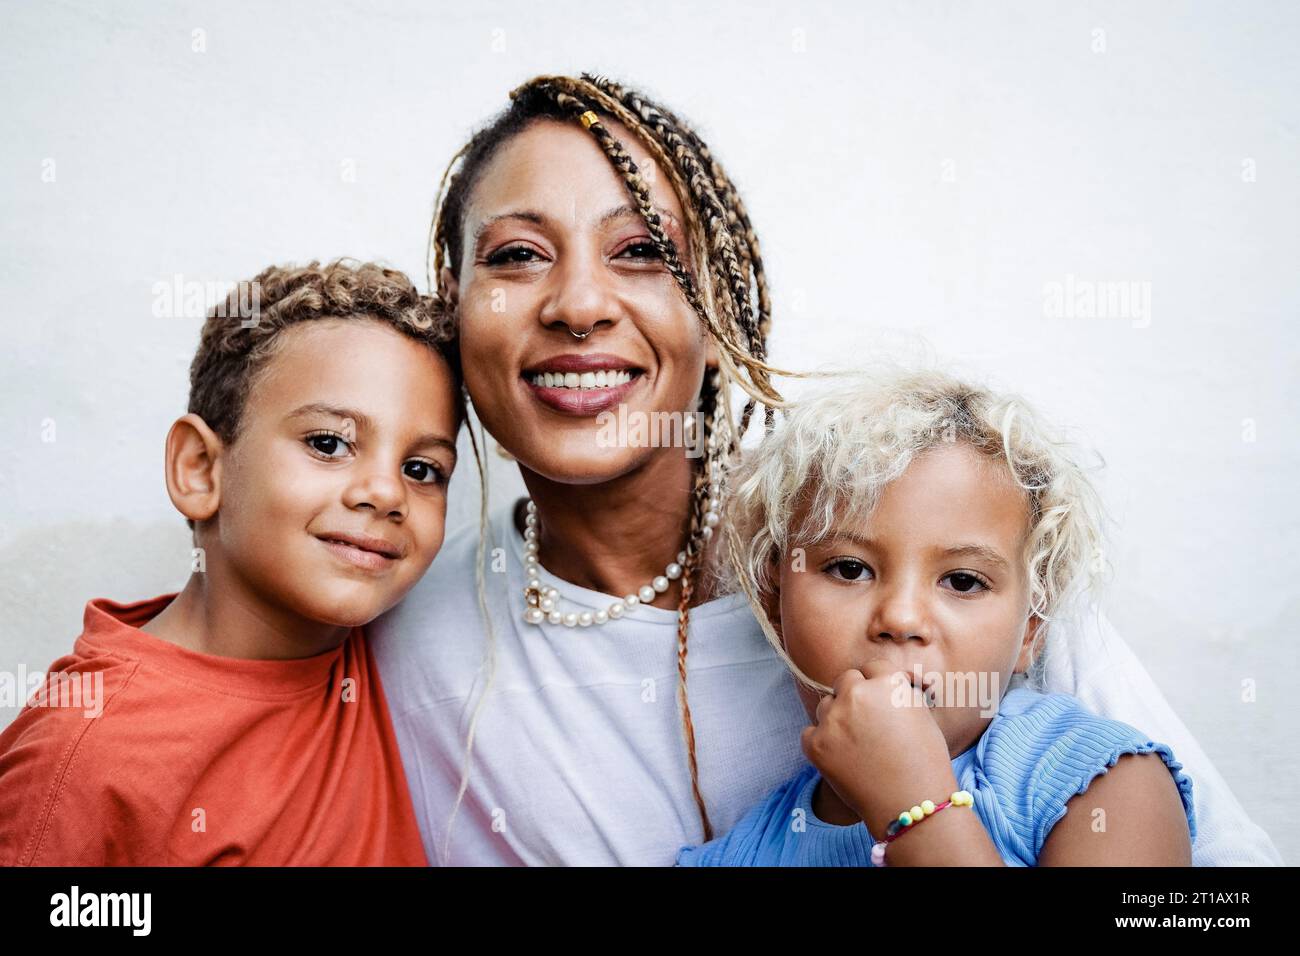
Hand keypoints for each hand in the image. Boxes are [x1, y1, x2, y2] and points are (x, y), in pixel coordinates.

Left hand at [801, 658, 958, 833]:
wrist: (912, 803)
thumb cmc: (925, 762)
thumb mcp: (921, 714)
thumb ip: (898, 692)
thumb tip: (886, 681)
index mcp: (887, 682)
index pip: (871, 667)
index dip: (876, 684)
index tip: (879, 702)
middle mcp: (857, 694)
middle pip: (844, 680)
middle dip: (853, 696)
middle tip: (866, 723)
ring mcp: (833, 718)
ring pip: (826, 705)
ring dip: (837, 718)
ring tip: (858, 745)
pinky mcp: (816, 744)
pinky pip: (810, 732)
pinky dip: (821, 742)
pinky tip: (842, 757)